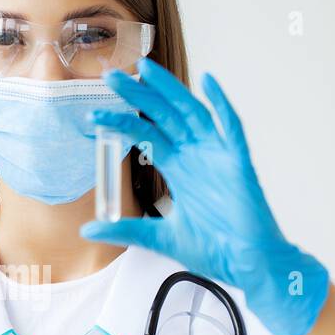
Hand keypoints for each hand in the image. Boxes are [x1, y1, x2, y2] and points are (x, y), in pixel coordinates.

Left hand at [81, 59, 328, 334]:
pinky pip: (231, 127)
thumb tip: (88, 230)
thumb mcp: (160, 238)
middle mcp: (196, 156)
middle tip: (111, 75)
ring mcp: (218, 156)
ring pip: (190, 113)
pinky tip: (208, 81)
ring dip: (170, 90)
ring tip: (146, 68)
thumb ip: (126, 230)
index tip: (95, 114)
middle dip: (138, 95)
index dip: (122, 122)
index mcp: (179, 168)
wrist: (247, 265)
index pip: (145, 135)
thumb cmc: (214, 249)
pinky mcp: (238, 163)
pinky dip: (221, 104)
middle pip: (163, 116)